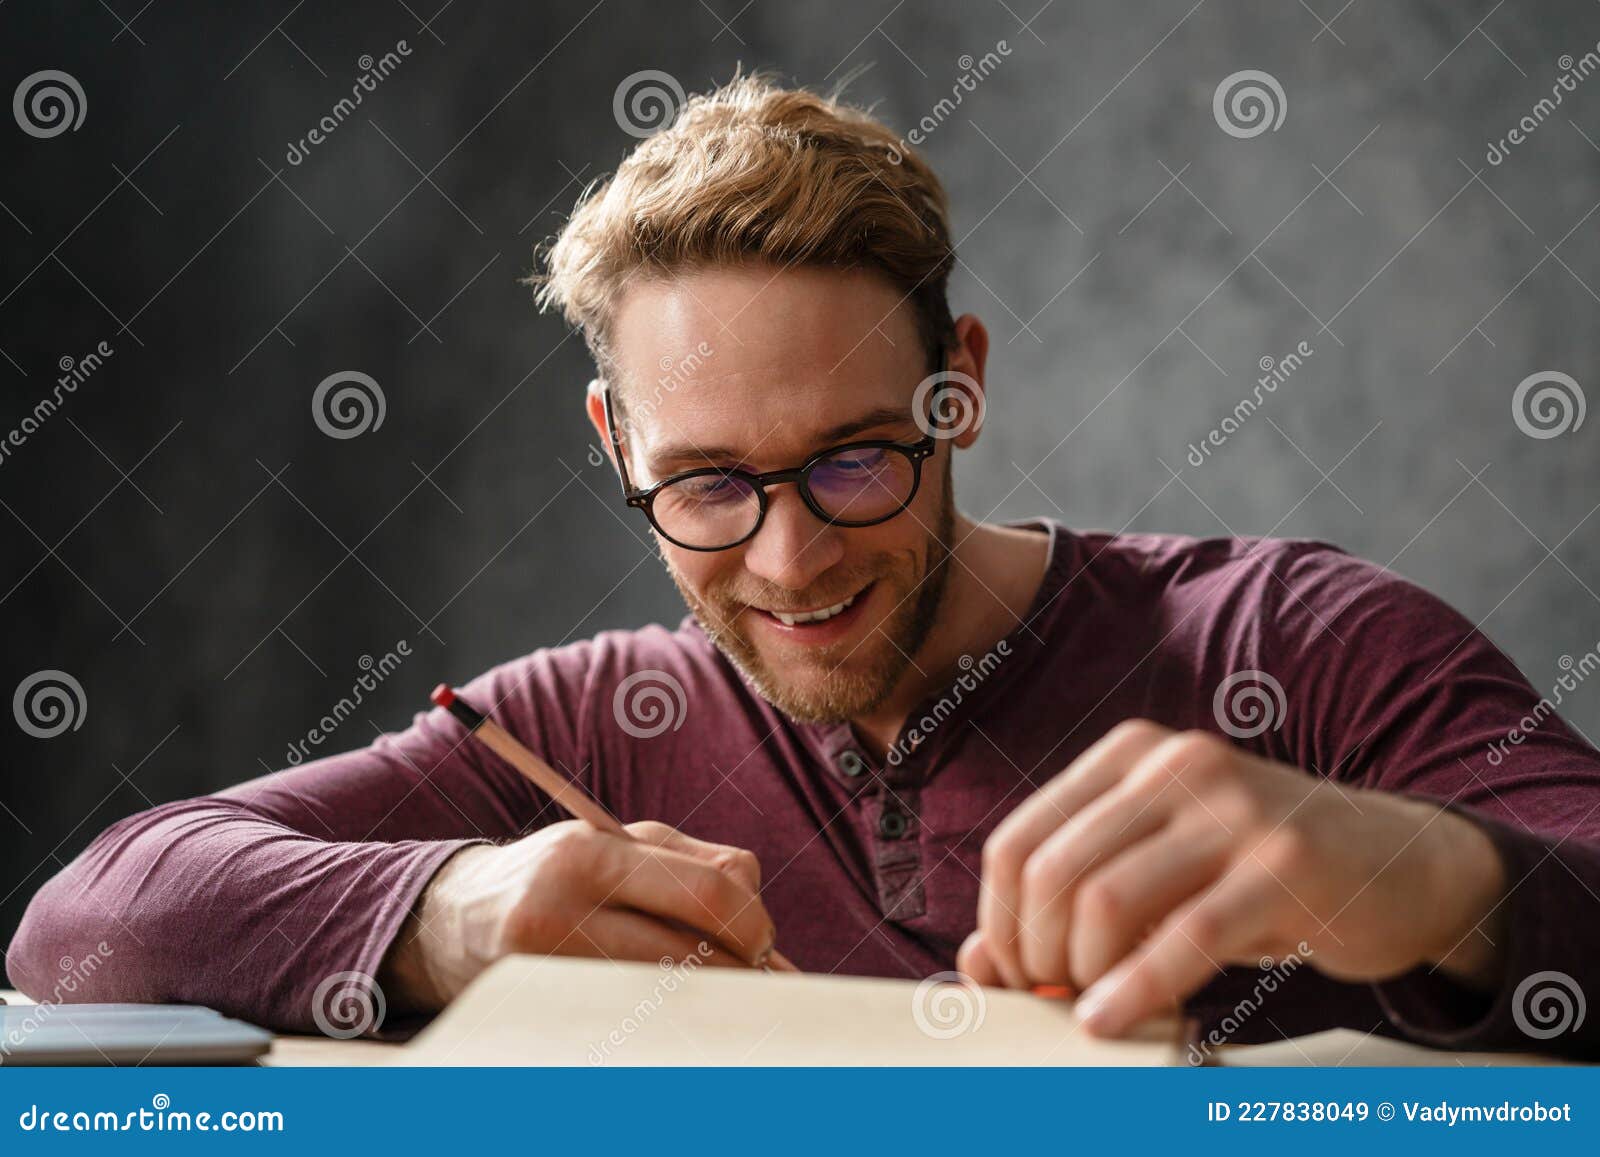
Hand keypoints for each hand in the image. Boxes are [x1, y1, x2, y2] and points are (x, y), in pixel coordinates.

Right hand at [382, 820, 775, 1010]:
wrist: (455, 918)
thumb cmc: (559, 873)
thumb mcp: (618, 843)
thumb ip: (695, 863)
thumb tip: (761, 912)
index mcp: (592, 854)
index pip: (706, 892)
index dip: (752, 922)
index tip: (764, 939)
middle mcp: (563, 909)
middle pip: (691, 955)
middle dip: (738, 970)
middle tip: (753, 974)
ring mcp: (548, 965)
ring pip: (666, 995)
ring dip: (707, 997)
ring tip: (716, 989)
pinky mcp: (540, 1006)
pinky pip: (630, 1017)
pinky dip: (666, 1015)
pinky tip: (672, 1008)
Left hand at [958, 720, 1507, 1035]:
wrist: (1402, 863)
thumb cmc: (1259, 871)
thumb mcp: (1162, 865)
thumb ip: (1074, 898)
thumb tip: (979, 960)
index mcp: (1131, 755)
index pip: (1020, 839)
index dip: (1000, 919)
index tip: (1012, 971)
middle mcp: (1175, 766)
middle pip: (1053, 872)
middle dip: (1035, 953)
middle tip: (1052, 996)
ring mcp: (1232, 810)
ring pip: (1105, 903)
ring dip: (1082, 974)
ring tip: (1090, 1006)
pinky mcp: (1283, 865)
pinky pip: (1184, 937)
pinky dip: (1136, 990)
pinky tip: (1115, 1022)